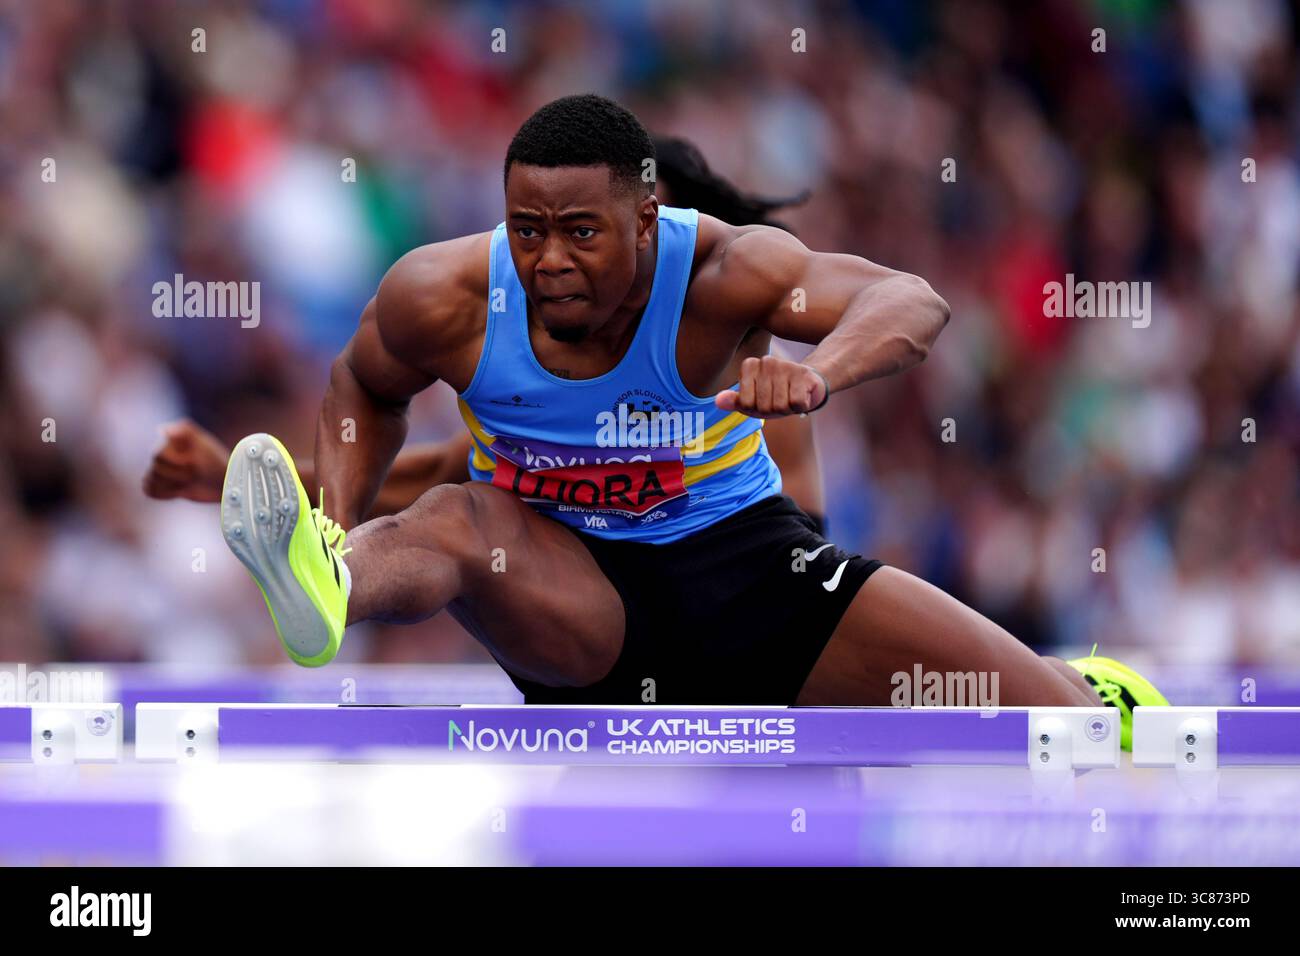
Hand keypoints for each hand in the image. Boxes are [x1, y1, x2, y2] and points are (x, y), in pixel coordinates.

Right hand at [142, 419, 228, 502]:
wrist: (224, 482)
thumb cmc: (216, 461)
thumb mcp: (204, 443)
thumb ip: (186, 431)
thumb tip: (162, 429)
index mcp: (171, 443)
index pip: (158, 455)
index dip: (175, 462)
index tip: (193, 463)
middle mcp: (165, 456)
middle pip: (155, 469)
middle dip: (177, 475)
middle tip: (194, 474)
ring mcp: (163, 472)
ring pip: (151, 479)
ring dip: (171, 485)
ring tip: (189, 482)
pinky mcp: (164, 487)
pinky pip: (150, 490)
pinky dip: (164, 493)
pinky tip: (179, 491)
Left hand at [714, 356, 828, 417]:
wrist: (808, 387)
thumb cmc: (775, 396)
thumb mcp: (752, 402)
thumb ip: (734, 401)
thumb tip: (717, 401)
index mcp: (749, 365)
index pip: (746, 403)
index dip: (756, 409)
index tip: (764, 399)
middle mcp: (765, 361)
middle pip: (764, 406)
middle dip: (774, 410)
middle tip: (781, 399)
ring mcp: (785, 365)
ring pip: (780, 406)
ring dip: (788, 408)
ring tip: (790, 396)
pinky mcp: (803, 373)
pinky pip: (797, 403)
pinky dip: (801, 406)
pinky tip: (802, 394)